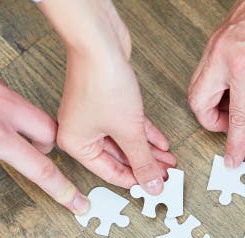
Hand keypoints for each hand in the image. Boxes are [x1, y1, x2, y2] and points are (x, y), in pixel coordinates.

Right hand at [54, 2, 175, 193]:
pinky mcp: (106, 100)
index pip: (110, 173)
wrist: (100, 43)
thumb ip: (143, 161)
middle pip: (119, 157)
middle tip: (166, 174)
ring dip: (148, 150)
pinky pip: (127, 124)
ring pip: (125, 140)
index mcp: (75, 145)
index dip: (135, 181)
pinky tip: (161, 143)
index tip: (154, 187)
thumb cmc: (101, 82)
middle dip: (145, 165)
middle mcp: (80, 131)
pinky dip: (144, 133)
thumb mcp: (129, 131)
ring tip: (168, 161)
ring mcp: (93, 115)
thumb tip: (151, 184)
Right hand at [189, 0, 244, 166]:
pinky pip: (203, 75)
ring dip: (210, 105)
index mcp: (243, 66)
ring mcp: (212, 49)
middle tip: (232, 123)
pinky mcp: (212, 44)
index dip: (234, 143)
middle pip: (198, 105)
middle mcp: (220, 57)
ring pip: (195, 90)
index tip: (232, 159)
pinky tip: (232, 87)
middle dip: (211, 122)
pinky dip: (213, 88)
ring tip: (234, 104)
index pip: (236, 116)